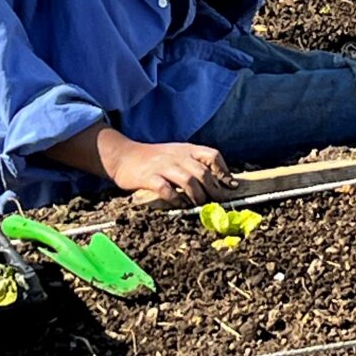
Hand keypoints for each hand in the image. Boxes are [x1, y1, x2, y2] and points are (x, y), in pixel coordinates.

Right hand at [106, 138, 237, 207]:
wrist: (124, 156)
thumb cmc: (154, 158)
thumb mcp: (177, 154)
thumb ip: (195, 164)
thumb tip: (220, 181)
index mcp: (187, 149)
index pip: (213, 155)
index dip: (224, 171)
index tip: (230, 186)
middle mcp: (177, 156)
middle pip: (203, 172)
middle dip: (214, 190)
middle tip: (217, 203)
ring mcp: (163, 166)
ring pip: (189, 181)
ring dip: (198, 196)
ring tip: (199, 206)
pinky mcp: (149, 177)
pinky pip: (166, 190)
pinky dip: (176, 200)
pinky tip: (179, 205)